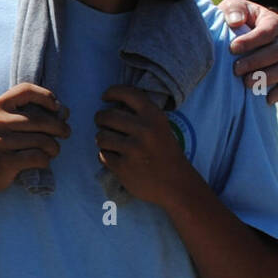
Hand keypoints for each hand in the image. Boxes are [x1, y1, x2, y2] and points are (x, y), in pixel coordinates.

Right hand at [0, 83, 69, 203]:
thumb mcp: (2, 121)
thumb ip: (29, 113)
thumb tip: (64, 111)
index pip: (26, 90)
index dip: (47, 96)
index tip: (56, 109)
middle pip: (41, 119)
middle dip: (59, 127)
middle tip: (65, 133)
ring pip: (42, 140)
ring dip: (54, 147)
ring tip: (52, 150)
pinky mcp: (4, 161)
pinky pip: (37, 157)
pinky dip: (45, 160)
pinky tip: (42, 161)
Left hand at [94, 85, 193, 204]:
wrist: (177, 185)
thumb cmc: (165, 153)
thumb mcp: (160, 128)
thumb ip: (140, 116)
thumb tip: (110, 105)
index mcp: (154, 117)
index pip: (127, 93)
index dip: (112, 92)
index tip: (105, 97)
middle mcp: (144, 130)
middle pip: (106, 116)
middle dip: (100, 119)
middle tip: (102, 123)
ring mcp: (132, 149)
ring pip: (100, 136)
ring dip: (102, 139)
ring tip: (111, 143)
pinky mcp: (123, 167)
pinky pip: (101, 155)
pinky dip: (105, 156)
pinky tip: (116, 158)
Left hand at [217, 0, 277, 104]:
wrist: (225, 35)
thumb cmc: (229, 18)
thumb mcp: (230, 6)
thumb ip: (234, 9)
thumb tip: (236, 22)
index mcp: (271, 22)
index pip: (269, 30)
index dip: (253, 40)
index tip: (233, 48)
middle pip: (277, 52)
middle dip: (256, 61)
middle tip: (236, 68)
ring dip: (265, 77)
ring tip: (245, 83)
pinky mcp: (275, 75)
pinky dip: (277, 93)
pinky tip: (265, 99)